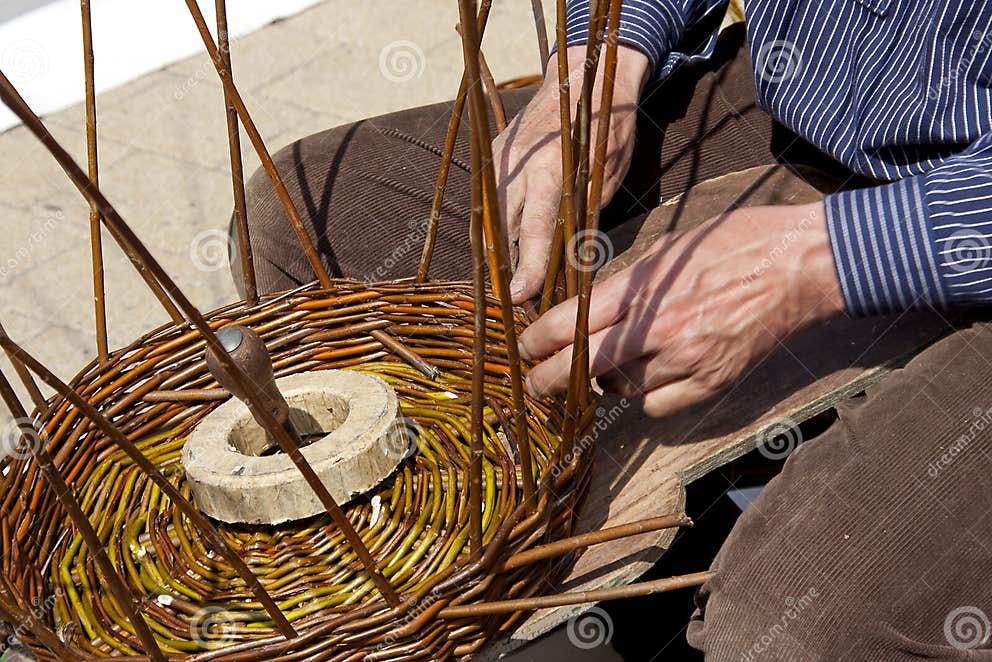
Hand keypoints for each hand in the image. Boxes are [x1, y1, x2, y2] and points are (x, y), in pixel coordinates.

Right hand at [493, 44, 649, 302]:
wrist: (582, 77)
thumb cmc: (606, 128)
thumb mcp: (607, 178)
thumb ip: (582, 216)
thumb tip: (569, 263)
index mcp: (551, 169)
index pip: (535, 230)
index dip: (528, 267)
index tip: (519, 295)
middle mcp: (516, 165)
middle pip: (506, 231)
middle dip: (513, 265)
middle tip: (528, 295)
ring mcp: (500, 159)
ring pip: (496, 219)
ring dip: (507, 245)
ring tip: (524, 270)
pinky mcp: (493, 156)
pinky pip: (493, 200)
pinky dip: (504, 221)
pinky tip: (519, 236)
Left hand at [519, 202, 844, 416]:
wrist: (800, 265)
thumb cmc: (733, 244)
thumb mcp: (667, 250)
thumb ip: (625, 285)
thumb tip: (587, 313)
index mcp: (643, 288)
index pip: (570, 324)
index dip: (538, 342)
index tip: (525, 350)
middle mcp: (659, 329)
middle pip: (583, 367)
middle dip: (549, 381)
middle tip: (534, 385)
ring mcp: (687, 360)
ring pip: (620, 390)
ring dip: (606, 382)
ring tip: (611, 365)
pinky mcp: (712, 383)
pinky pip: (656, 407)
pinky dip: (643, 397)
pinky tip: (649, 377)